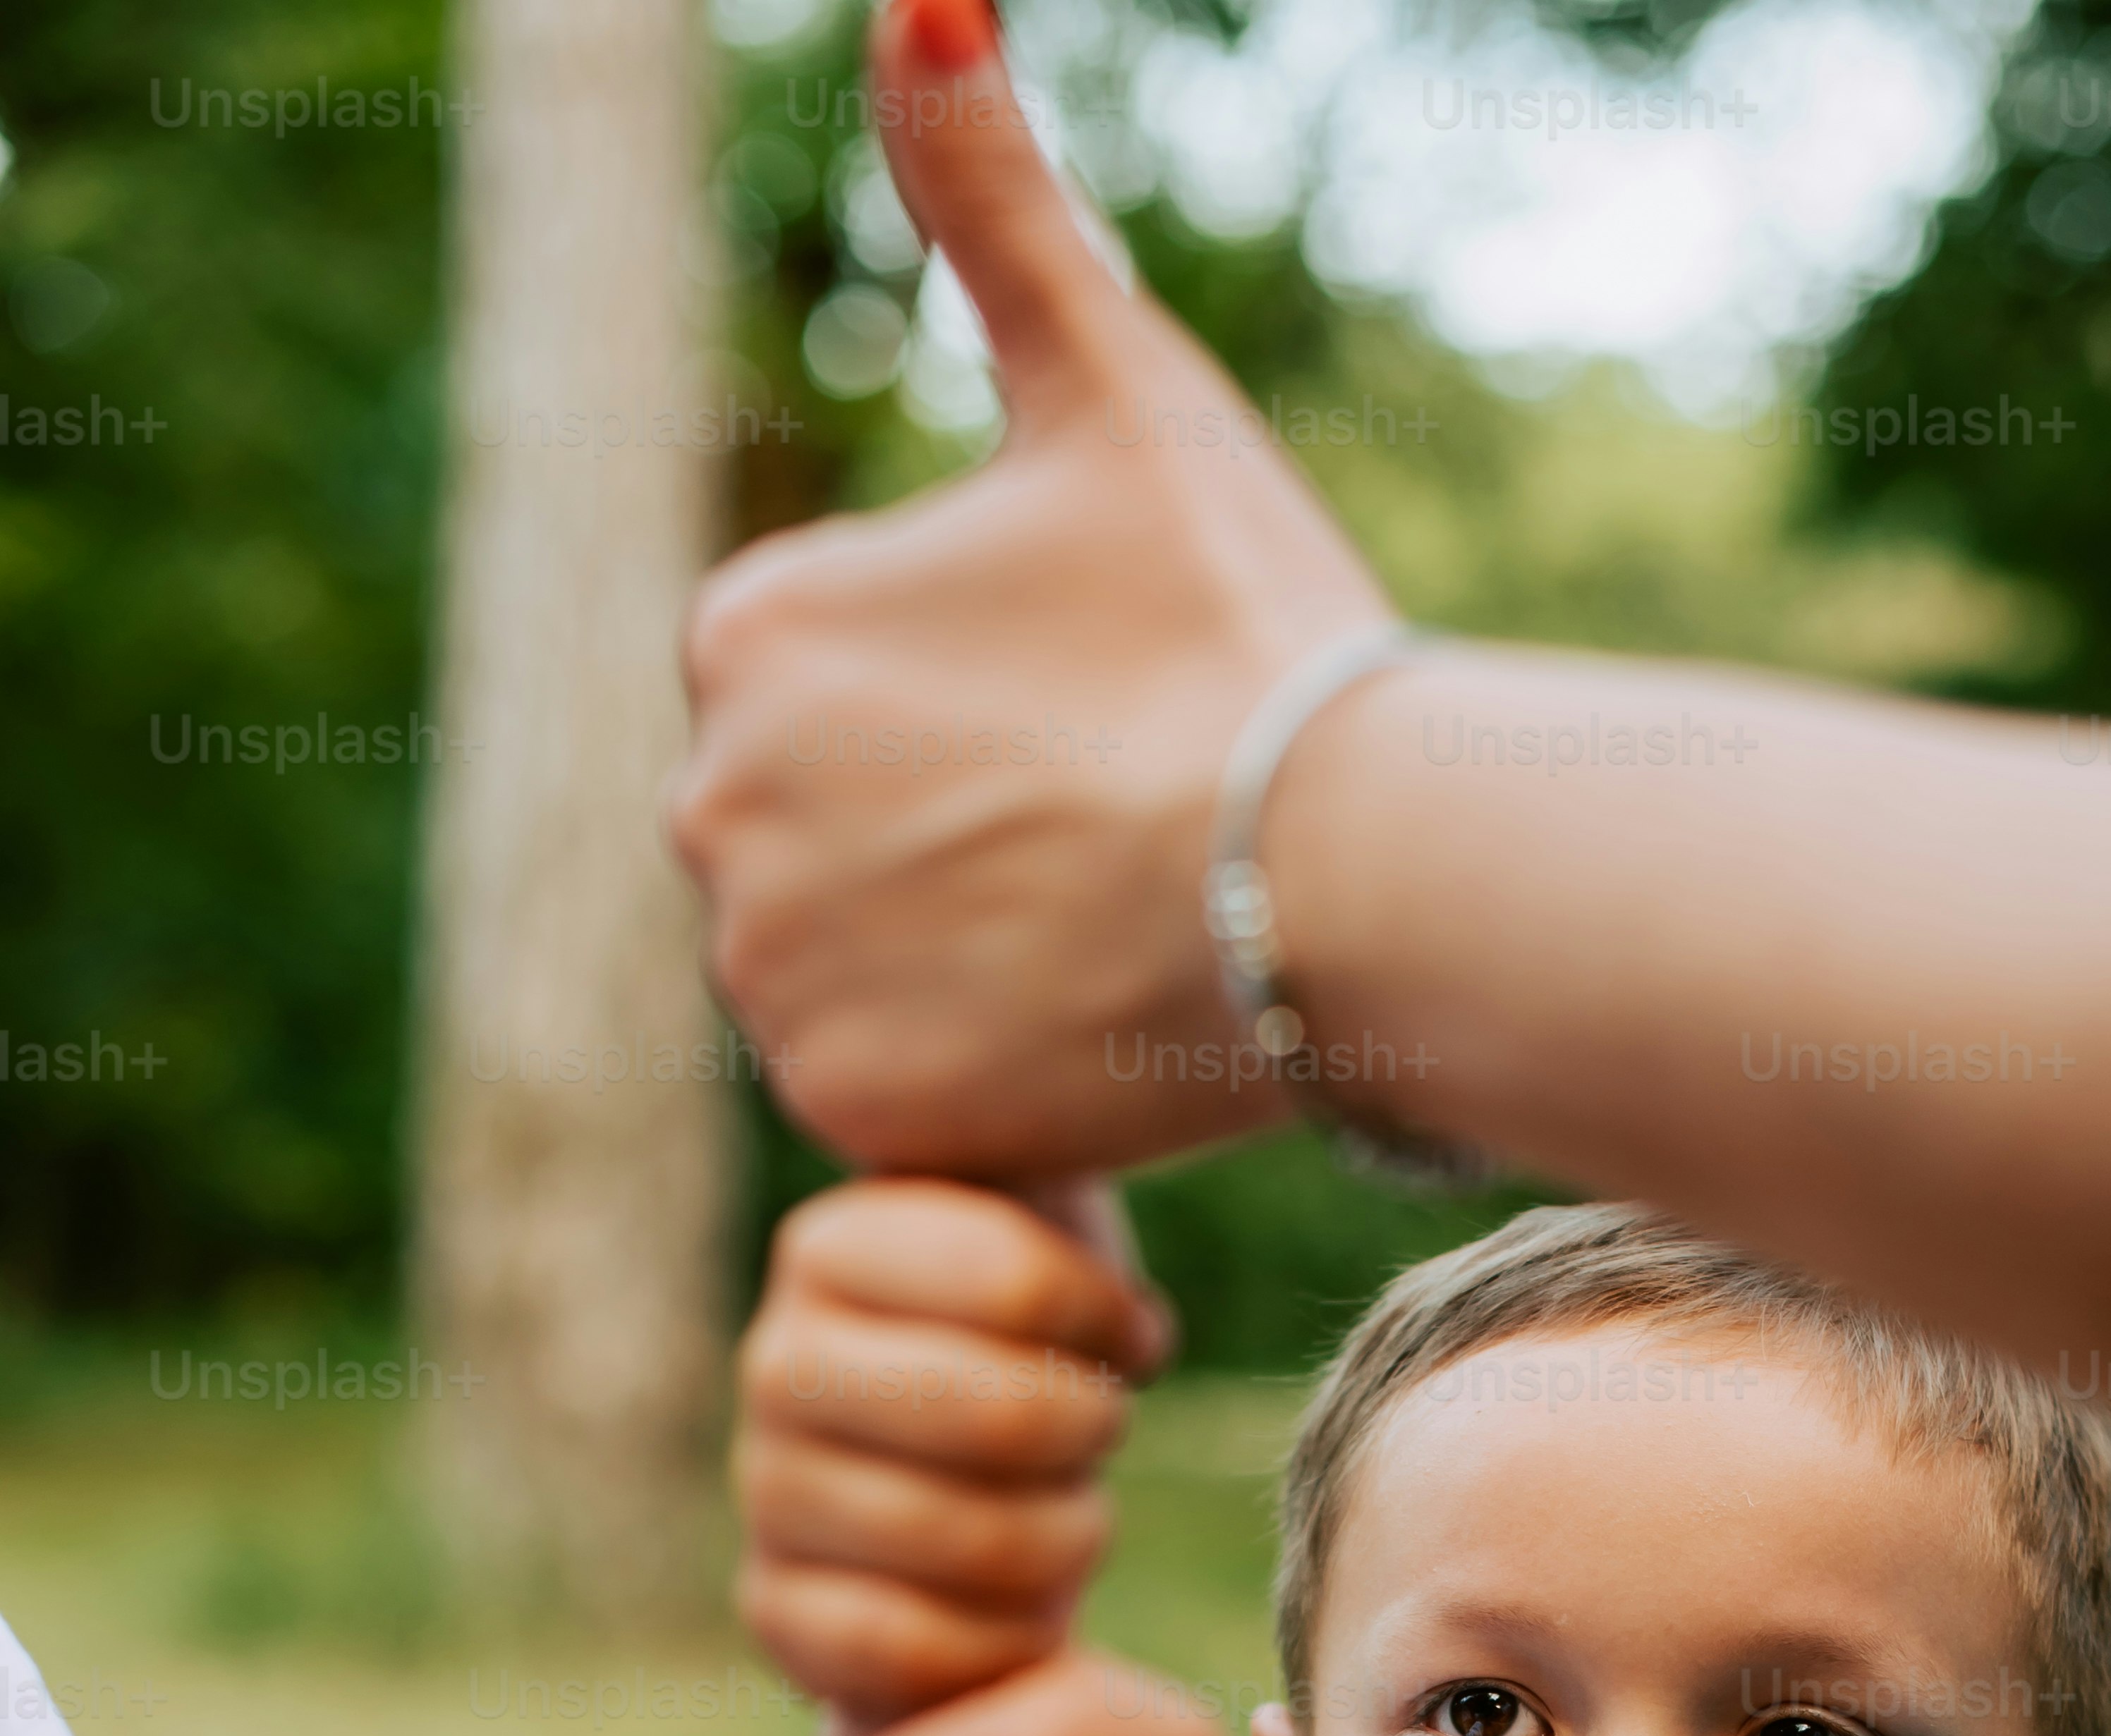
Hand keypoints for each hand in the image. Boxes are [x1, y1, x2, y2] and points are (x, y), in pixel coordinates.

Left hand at [670, 0, 1386, 1175]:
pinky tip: (1073, 1023)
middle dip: (951, 835)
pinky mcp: (845, 1108)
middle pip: (831, 830)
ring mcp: (771, 973)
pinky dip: (968, 1070)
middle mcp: (712, 798)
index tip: (1086, 721)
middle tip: (1103, 836)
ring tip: (1094, 928)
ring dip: (957, 952)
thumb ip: (989, 197)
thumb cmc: (1240, 631)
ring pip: (858, 962)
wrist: (1343, 879)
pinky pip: (888, 1090)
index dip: (977, 708)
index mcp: (750, 625)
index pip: (833, 687)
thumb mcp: (1111, 384)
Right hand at [738, 1177, 1166, 1726]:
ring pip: (975, 1541)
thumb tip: (1130, 1336)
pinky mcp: (777, 1607)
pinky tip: (1032, 1607)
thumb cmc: (1026, 1340)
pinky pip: (914, 1647)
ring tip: (1071, 1510)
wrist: (955, 1486)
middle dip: (1087, 1433)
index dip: (1105, 1318)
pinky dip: (1009, 1638)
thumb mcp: (1053, 1236)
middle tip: (1098, 1427)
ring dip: (1067, 1537)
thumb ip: (1075, 1201)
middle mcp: (776, 1363)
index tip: (1125, 1332)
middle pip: (1004, 1419)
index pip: (1015, 1280)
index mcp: (832, 1247)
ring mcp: (767, 1490)